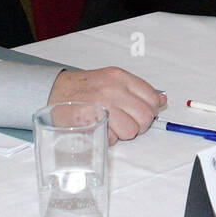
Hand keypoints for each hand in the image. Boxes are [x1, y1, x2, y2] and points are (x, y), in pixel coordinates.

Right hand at [48, 67, 165, 144]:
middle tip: (125, 123)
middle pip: (145, 117)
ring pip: (131, 130)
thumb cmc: (84, 89)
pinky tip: (99, 129)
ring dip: (123, 134)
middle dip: (138, 125)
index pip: (152, 97)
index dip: (149, 110)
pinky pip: (113, 138)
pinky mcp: (91, 121)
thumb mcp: (112, 80)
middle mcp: (112, 89)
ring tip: (111, 126)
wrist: (54, 92)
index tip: (139, 113)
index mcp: (119, 77)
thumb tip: (161, 100)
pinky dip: (109, 139)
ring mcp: (102, 105)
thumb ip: (137, 90)